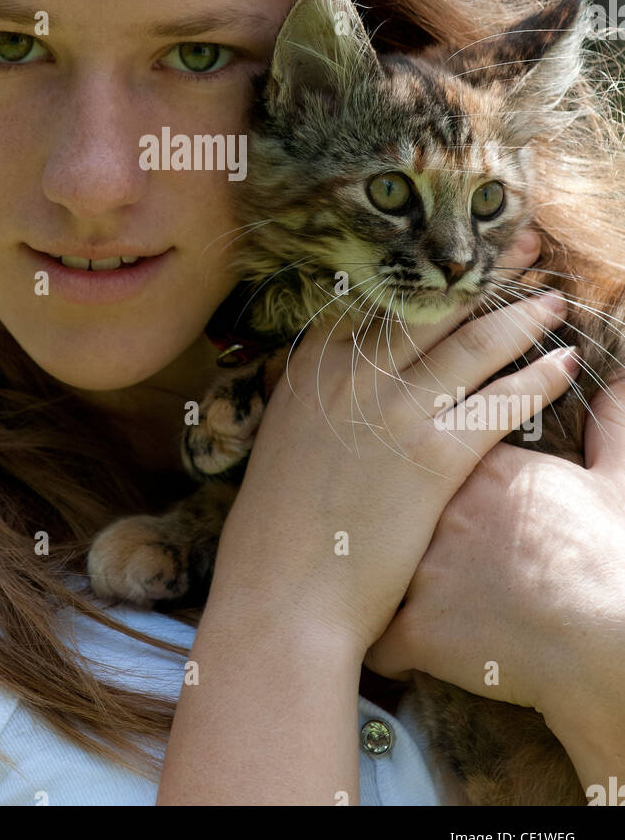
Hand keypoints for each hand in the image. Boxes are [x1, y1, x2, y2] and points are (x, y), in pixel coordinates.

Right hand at [211, 228, 578, 653]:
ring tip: (554, 300)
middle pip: (434, 307)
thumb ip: (318, 401)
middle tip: (525, 248)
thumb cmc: (276, 530)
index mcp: (313, 366)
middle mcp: (354, 374)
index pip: (379, 298)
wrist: (283, 591)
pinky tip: (564, 366)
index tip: (456, 254)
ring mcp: (394, 410)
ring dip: (523, 317)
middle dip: (487, 273)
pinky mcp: (433, 455)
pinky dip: (537, 380)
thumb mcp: (283, 441)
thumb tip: (342, 382)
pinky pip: (500, 404)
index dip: (426, 272)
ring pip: (474, 345)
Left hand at [364, 376, 624, 736]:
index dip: (429, 480)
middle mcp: (438, 507)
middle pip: (393, 507)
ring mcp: (422, 566)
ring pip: (376, 569)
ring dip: (380, 583)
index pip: (430, 453)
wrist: (612, 633)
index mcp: (482, 464)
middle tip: (392, 544)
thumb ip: (610, 427)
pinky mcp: (417, 626)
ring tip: (386, 596)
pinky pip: (379, 640)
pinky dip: (386, 651)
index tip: (430, 497)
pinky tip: (396, 653)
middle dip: (390, 525)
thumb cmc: (617, 559)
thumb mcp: (618, 482)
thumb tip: (618, 386)